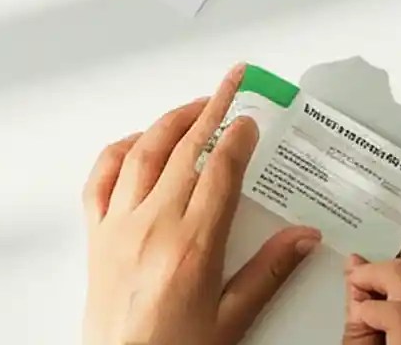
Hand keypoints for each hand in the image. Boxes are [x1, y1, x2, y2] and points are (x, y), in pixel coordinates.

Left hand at [81, 64, 322, 344]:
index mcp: (192, 246)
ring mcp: (118, 227)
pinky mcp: (95, 237)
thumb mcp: (232, 319)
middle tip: (233, 81)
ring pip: (144, 153)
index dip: (238, 136)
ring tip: (197, 105)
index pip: (220, 170)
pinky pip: (101, 178)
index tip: (253, 118)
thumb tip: (304, 237)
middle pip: (185, 148)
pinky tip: (141, 141)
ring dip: (172, 120)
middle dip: (213, 107)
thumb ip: (269, 272)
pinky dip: (122, 150)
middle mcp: (152, 227)